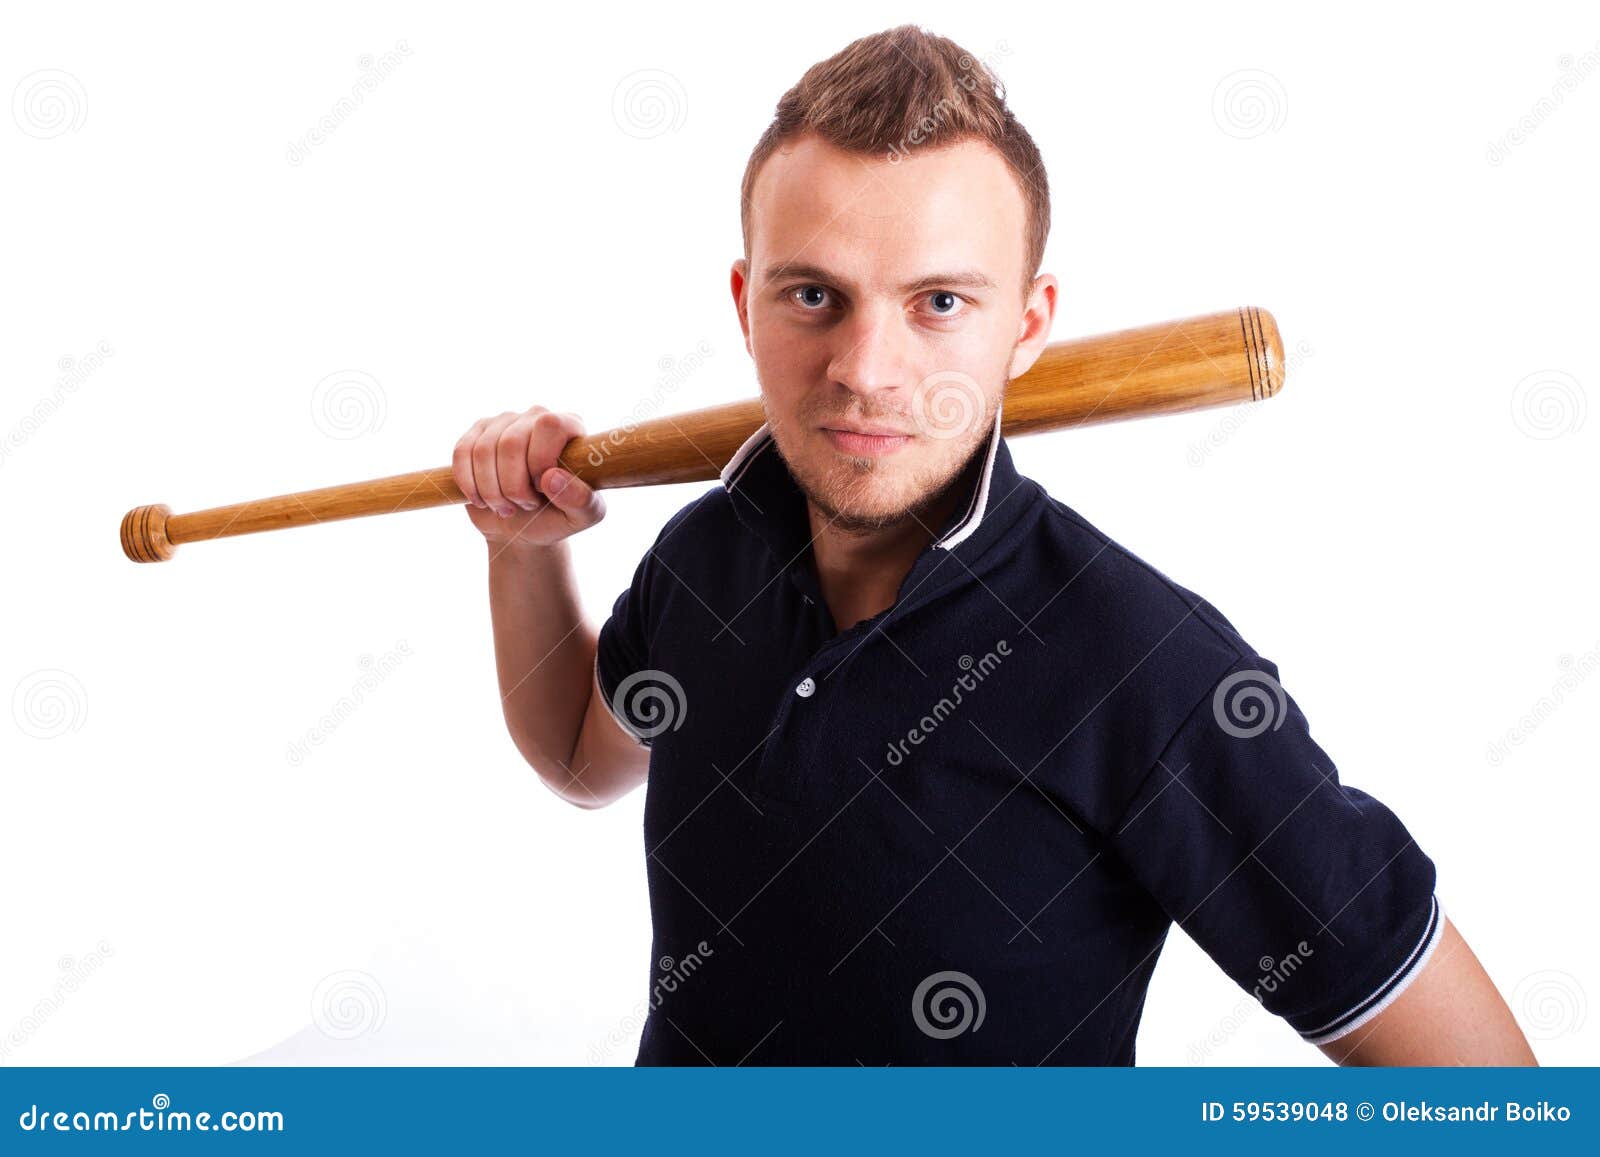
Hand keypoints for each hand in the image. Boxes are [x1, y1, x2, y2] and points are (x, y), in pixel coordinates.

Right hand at [451, 407, 604, 547]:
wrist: (524, 528)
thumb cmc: (557, 517)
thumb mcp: (582, 516)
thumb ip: (581, 500)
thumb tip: (552, 478)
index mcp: (569, 426)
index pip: (549, 425)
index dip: (540, 462)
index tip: (542, 488)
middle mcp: (536, 415)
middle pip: (511, 442)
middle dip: (513, 486)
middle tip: (524, 505)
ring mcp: (503, 421)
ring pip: (484, 450)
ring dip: (491, 491)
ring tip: (506, 507)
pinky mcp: (475, 435)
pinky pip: (461, 453)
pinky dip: (469, 484)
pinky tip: (482, 500)